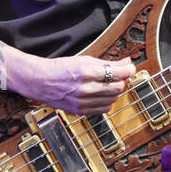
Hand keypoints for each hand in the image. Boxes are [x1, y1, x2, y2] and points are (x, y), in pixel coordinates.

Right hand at [7, 52, 135, 113]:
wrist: (40, 81)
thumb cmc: (62, 68)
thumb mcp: (85, 60)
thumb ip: (108, 63)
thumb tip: (127, 63)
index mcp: (86, 72)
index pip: (117, 73)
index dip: (128, 70)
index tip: (130, 68)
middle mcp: (85, 89)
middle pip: (117, 88)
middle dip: (121, 81)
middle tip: (118, 76)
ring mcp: (82, 102)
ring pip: (112, 99)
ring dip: (114, 92)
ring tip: (106, 85)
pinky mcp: (80, 111)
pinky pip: (103, 109)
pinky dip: (106, 102)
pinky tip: (100, 95)